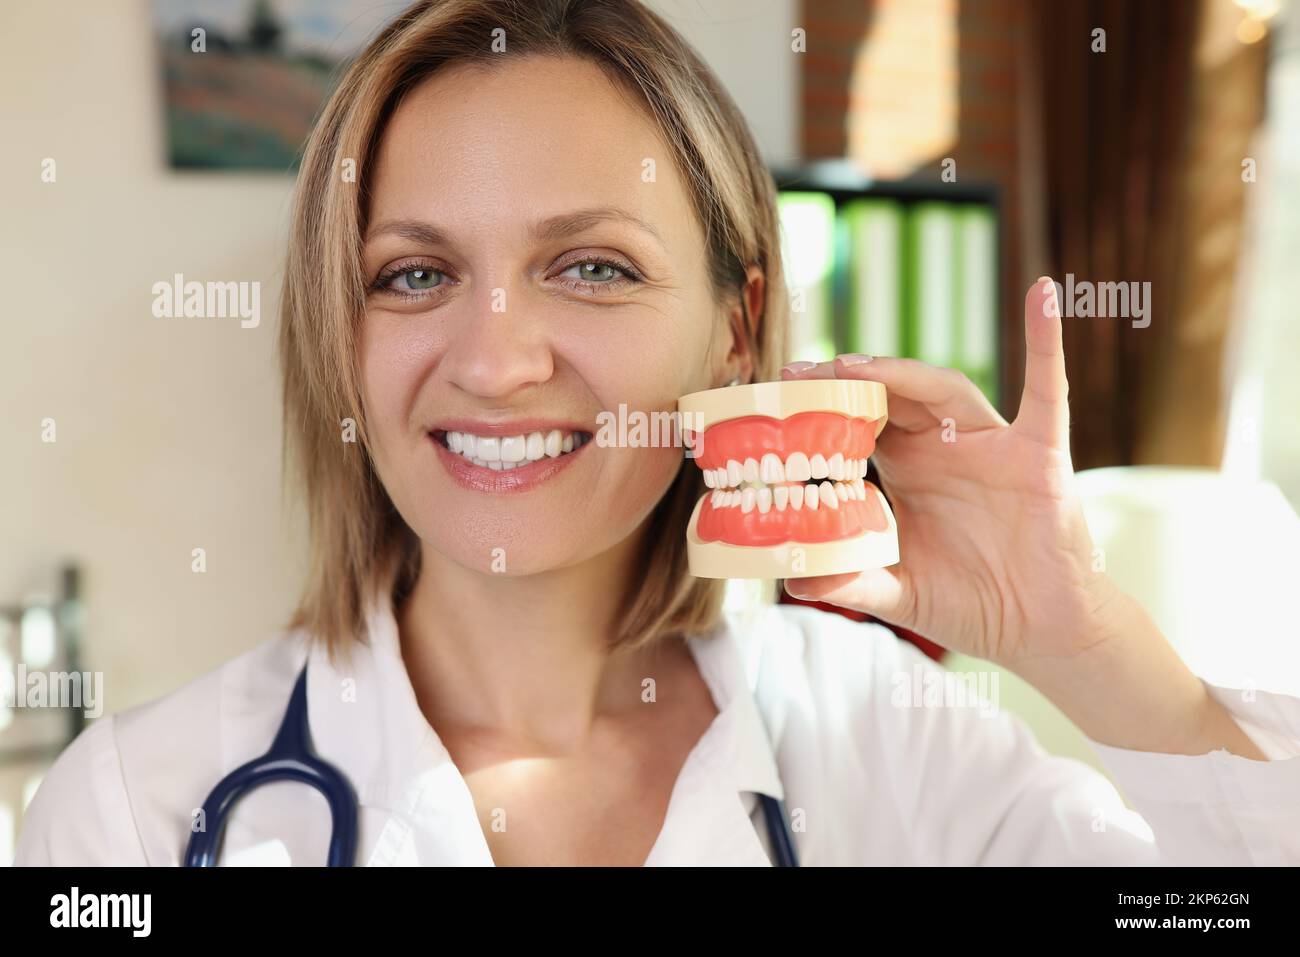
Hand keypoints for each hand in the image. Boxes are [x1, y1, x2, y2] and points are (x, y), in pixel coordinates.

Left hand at [782, 277, 1119, 670]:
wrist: (1040, 629)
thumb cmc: (972, 604)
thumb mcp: (900, 593)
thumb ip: (852, 583)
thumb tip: (792, 578)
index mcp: (911, 470)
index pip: (860, 422)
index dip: (823, 405)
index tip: (778, 396)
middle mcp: (947, 447)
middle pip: (893, 395)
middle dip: (848, 380)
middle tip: (799, 374)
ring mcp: (993, 446)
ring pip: (947, 389)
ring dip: (904, 372)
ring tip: (857, 364)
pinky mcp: (1039, 454)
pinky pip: (1048, 392)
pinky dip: (1045, 342)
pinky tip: (1042, 295)